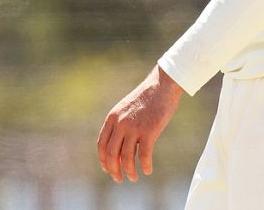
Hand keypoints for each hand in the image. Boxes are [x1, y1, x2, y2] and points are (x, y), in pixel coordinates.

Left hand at [97, 65, 182, 182]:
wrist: (161, 85)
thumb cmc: (146, 99)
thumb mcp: (126, 109)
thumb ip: (120, 125)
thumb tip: (119, 148)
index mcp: (113, 118)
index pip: (101, 144)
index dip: (103, 160)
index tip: (107, 169)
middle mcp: (121, 123)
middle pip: (111, 154)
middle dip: (114, 170)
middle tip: (119, 179)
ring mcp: (134, 127)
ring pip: (127, 157)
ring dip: (129, 171)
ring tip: (134, 178)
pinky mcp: (149, 130)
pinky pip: (145, 155)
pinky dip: (145, 165)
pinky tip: (147, 170)